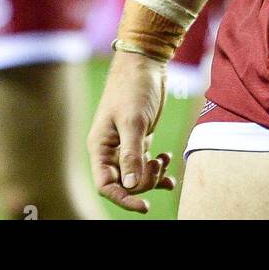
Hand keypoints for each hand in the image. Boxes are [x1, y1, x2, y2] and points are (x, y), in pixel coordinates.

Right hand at [87, 50, 175, 213]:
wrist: (145, 64)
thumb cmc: (133, 88)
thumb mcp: (133, 121)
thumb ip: (131, 154)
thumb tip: (130, 186)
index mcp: (100, 146)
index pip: (106, 185)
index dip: (123, 199)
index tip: (145, 205)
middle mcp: (110, 149)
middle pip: (124, 183)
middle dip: (143, 181)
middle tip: (158, 164)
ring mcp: (125, 145)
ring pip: (137, 175)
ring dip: (153, 175)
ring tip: (164, 160)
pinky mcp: (139, 138)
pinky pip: (146, 163)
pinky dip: (158, 167)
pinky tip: (167, 160)